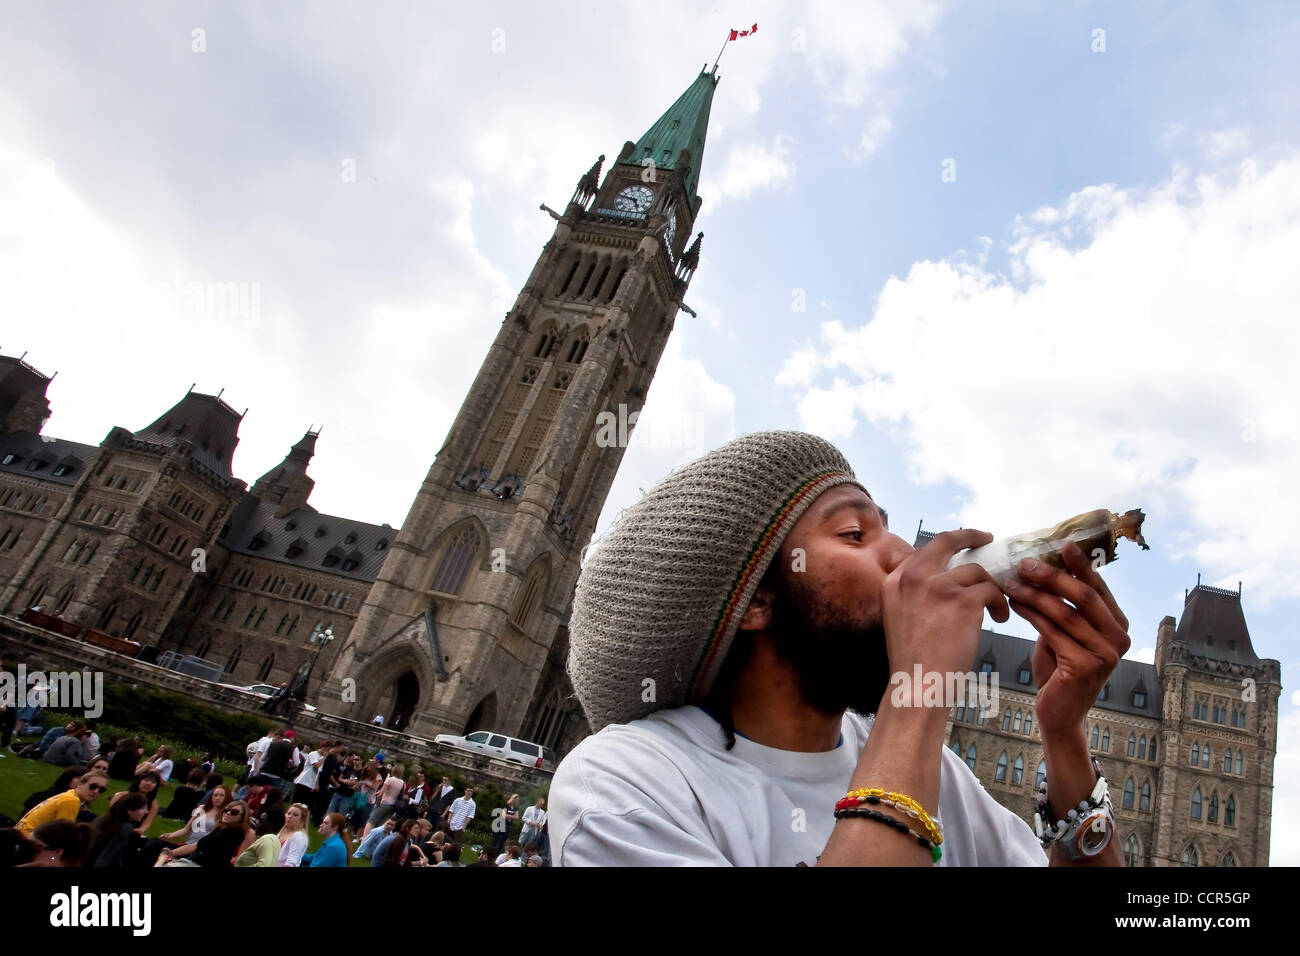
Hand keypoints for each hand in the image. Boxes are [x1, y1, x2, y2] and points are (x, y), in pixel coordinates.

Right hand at [881, 530, 1010, 684]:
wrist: (919, 685)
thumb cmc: (914, 661)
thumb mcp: (899, 616)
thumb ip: (913, 593)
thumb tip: (941, 578)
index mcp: (895, 581)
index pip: (924, 550)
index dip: (946, 546)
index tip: (960, 548)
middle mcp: (913, 577)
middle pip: (947, 541)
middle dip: (970, 536)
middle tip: (986, 538)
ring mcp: (938, 586)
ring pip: (976, 571)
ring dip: (991, 587)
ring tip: (997, 607)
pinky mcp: (962, 600)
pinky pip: (990, 591)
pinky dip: (999, 604)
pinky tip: (999, 618)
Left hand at [1003, 540, 1130, 737]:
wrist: (1060, 712)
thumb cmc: (1060, 667)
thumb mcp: (1065, 631)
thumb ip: (1064, 606)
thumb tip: (1043, 566)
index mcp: (1118, 623)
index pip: (1098, 586)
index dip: (1080, 564)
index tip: (1062, 542)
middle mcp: (1119, 637)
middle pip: (1084, 595)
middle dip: (1052, 575)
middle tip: (1025, 562)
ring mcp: (1105, 654)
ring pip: (1064, 613)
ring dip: (1034, 594)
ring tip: (1010, 582)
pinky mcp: (1085, 667)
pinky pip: (1052, 631)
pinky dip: (1030, 614)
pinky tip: (1013, 603)